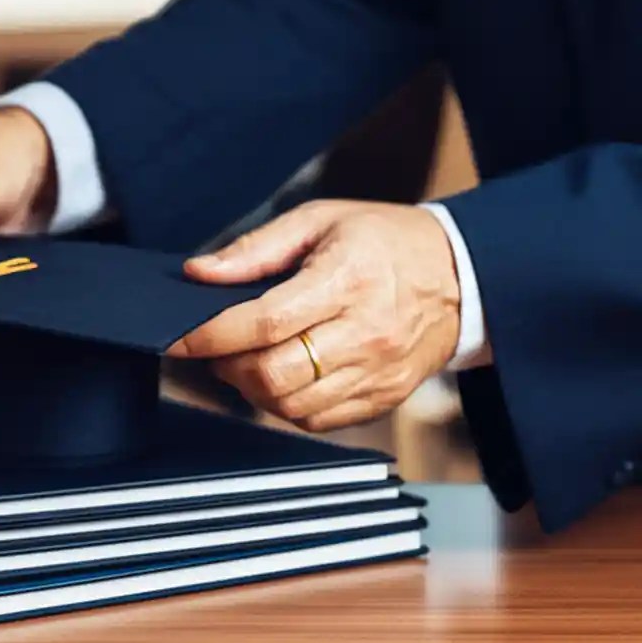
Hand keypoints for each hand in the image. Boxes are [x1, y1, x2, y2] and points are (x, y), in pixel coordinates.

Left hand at [168, 200, 461, 431]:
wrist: (462, 274)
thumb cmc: (383, 241)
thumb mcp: (320, 221)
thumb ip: (256, 248)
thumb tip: (199, 273)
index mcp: (348, 280)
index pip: (266, 321)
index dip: (212, 335)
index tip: (180, 338)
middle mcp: (366, 332)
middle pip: (275, 374)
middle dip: (229, 366)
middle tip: (218, 349)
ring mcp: (378, 372)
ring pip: (291, 405)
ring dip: (253, 389)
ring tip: (248, 360)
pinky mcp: (384, 398)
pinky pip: (317, 420)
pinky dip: (286, 406)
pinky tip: (284, 376)